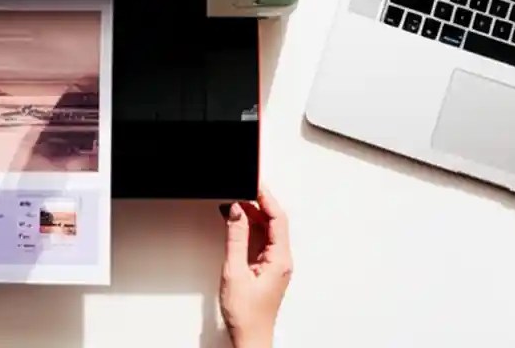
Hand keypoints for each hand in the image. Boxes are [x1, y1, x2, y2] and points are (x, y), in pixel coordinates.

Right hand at [219, 187, 292, 347]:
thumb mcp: (234, 271)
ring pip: (266, 230)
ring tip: (233, 204)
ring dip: (251, 216)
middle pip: (273, 221)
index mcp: (280, 259)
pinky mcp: (266, 268)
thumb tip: (236, 211)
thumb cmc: (247, 314)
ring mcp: (275, 264)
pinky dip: (248, 229)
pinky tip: (235, 223)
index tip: (255, 182)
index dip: (266, 197)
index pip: (278, 218)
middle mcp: (282, 259)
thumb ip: (235, 238)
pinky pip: (260, 241)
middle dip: (257, 203)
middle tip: (241, 188)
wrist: (250, 337)